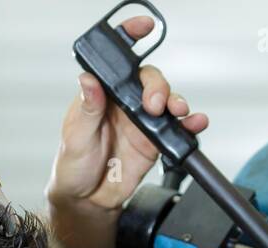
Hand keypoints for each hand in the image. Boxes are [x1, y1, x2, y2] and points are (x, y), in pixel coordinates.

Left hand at [45, 14, 208, 247]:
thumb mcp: (75, 136)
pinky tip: (194, 123)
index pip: (117, 62)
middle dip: (157, 87)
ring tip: (179, 111)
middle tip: (154, 105)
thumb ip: (88, 108)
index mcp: (102, 95)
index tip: (143, 27)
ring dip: (177, 102)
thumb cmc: (73, 167)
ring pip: (166, 100)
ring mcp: (141, 122)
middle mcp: (124, 104)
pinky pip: (176, 129)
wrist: (88, 201)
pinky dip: (189, 125)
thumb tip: (88, 80)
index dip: (130, 38)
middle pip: (149, 80)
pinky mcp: (154, 141)